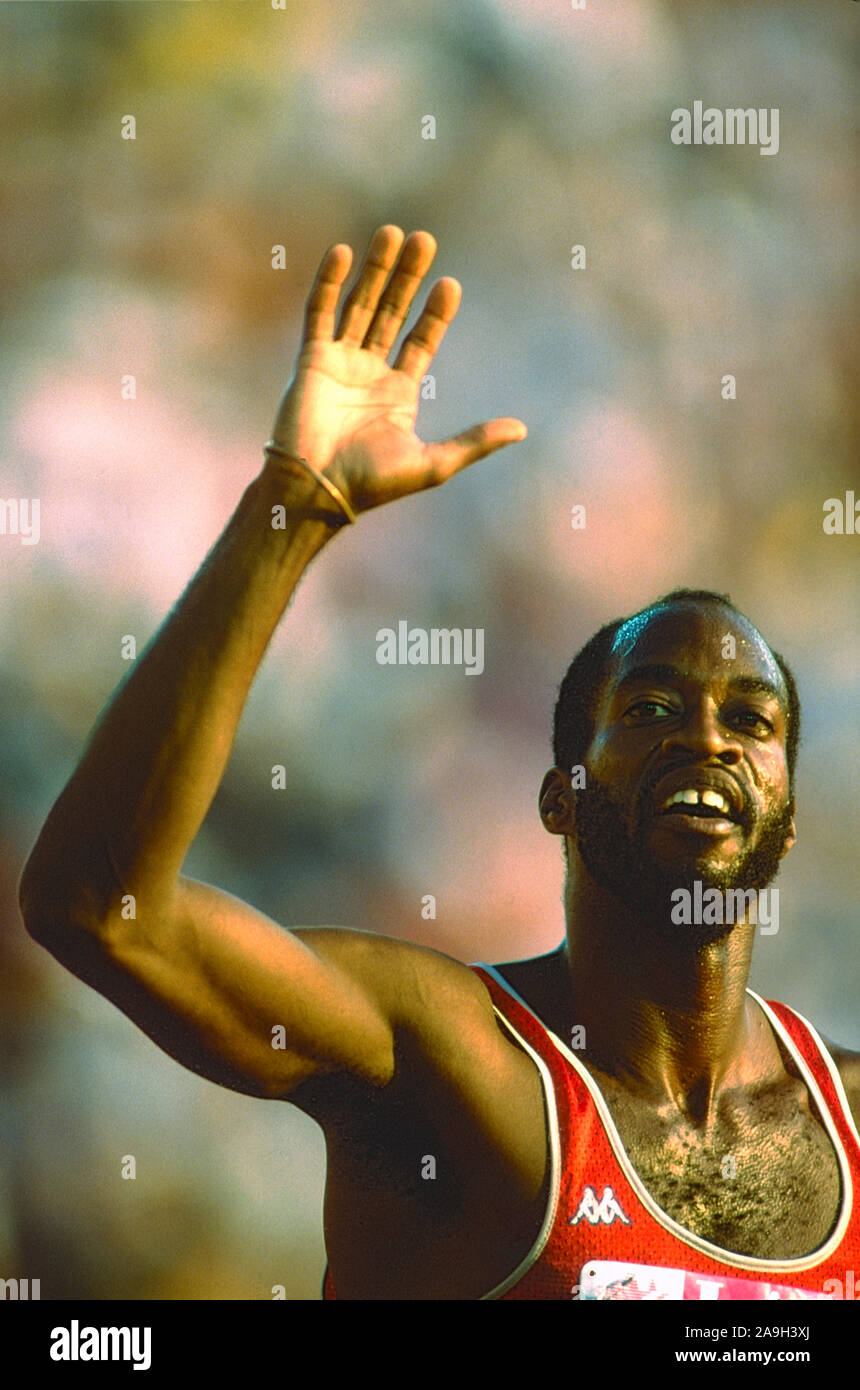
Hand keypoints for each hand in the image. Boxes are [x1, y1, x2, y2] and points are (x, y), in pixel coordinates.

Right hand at [268, 225, 526, 513]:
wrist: (317, 489)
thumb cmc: (372, 484)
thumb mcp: (434, 465)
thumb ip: (474, 443)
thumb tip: (522, 430)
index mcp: (398, 394)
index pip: (421, 341)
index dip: (435, 313)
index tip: (450, 284)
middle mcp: (370, 373)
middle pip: (392, 313)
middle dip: (408, 277)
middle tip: (424, 239)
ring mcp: (340, 363)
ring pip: (360, 305)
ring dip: (376, 270)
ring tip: (392, 232)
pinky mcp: (311, 360)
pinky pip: (320, 313)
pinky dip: (329, 282)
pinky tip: (344, 252)